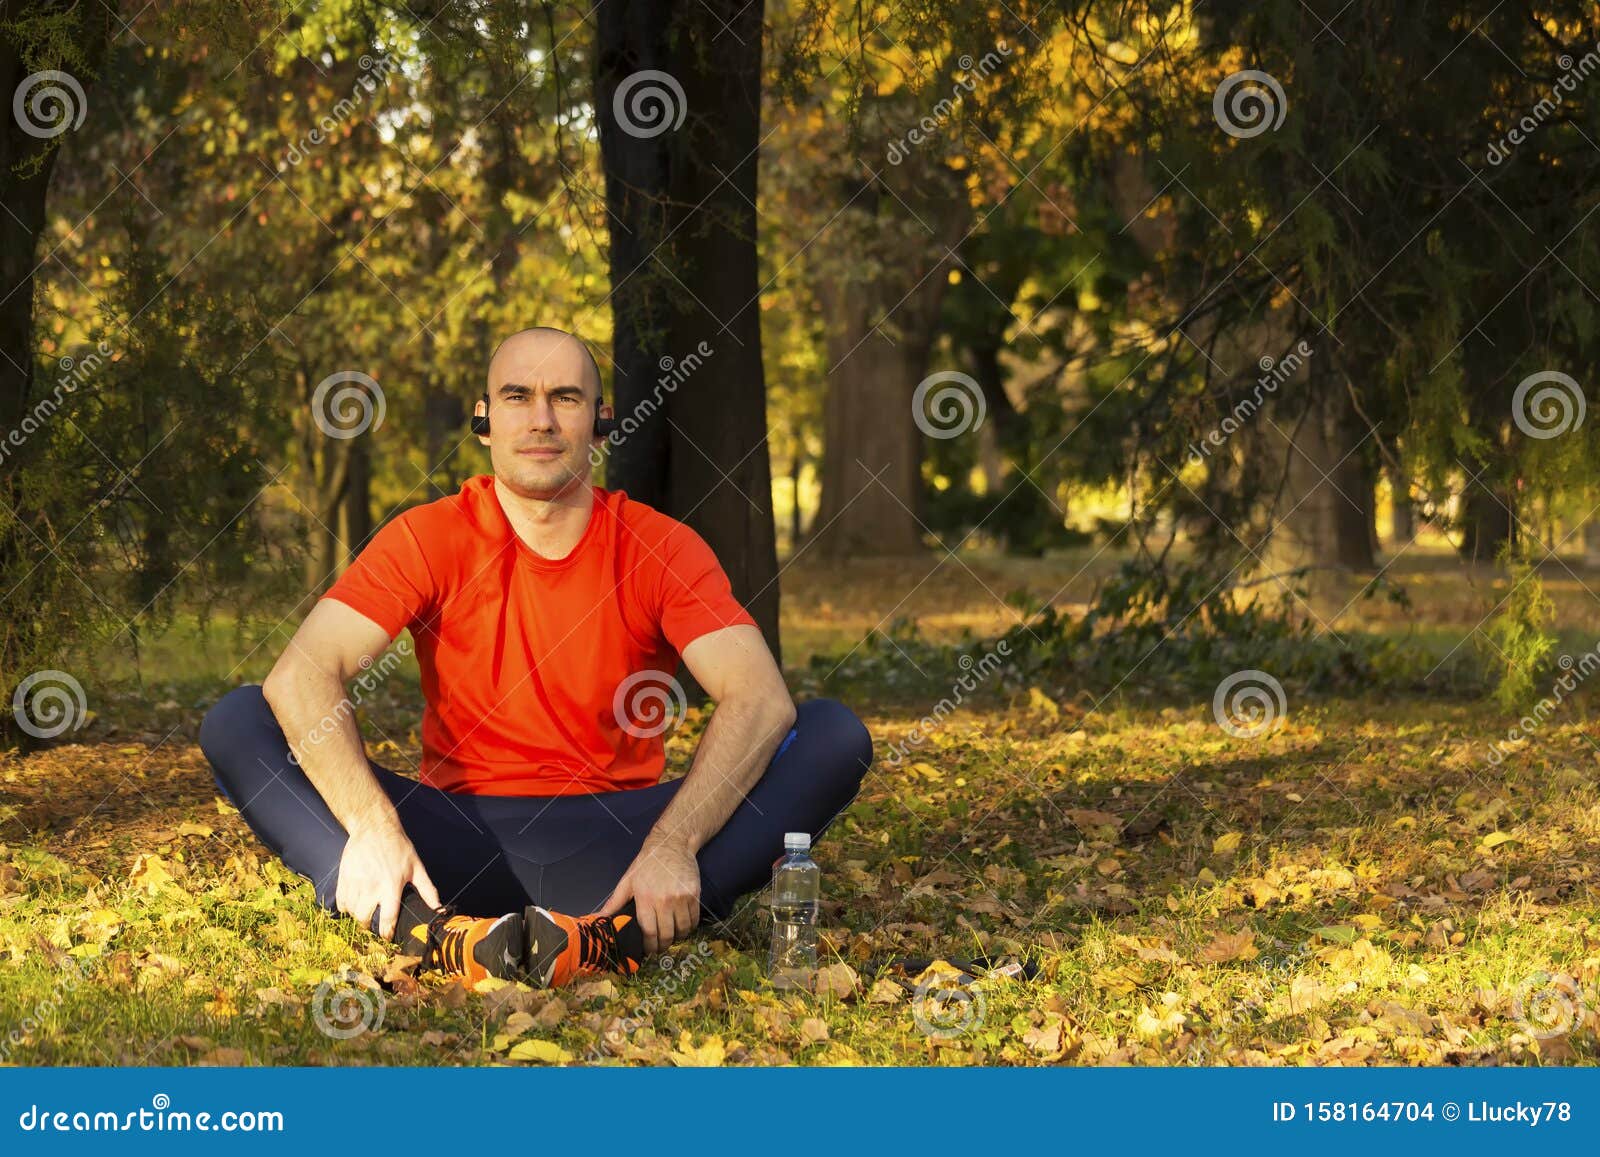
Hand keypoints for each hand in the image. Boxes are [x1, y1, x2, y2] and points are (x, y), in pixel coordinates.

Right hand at [335, 824, 442, 940]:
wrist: (374, 827)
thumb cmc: (398, 847)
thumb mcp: (416, 867)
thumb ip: (428, 890)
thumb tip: (439, 909)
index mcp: (391, 885)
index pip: (387, 919)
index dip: (387, 933)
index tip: (388, 936)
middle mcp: (372, 886)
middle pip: (364, 919)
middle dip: (369, 926)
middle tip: (374, 924)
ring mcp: (355, 882)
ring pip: (351, 912)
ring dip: (357, 916)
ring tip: (365, 912)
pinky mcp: (344, 878)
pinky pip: (341, 902)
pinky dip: (346, 907)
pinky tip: (354, 903)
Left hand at [596, 838, 700, 953]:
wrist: (672, 843)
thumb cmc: (647, 863)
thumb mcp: (628, 880)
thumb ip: (614, 902)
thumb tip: (598, 917)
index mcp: (646, 898)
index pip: (649, 932)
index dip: (650, 946)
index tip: (648, 950)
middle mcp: (665, 900)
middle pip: (666, 934)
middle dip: (662, 946)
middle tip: (659, 947)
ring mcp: (682, 898)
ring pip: (682, 929)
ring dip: (677, 937)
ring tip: (671, 936)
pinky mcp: (695, 894)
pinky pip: (694, 919)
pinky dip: (689, 927)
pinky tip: (682, 925)